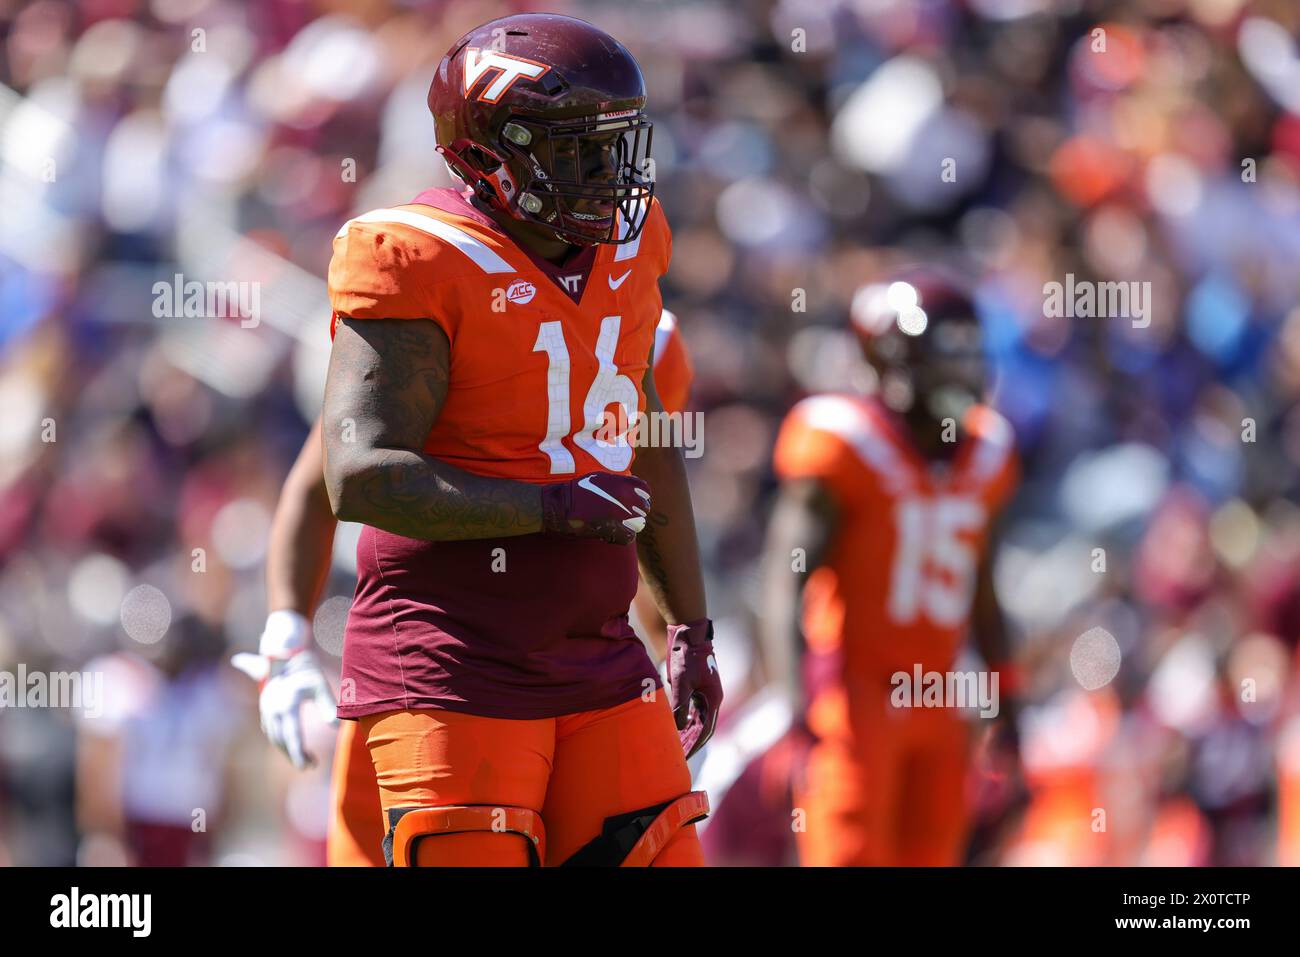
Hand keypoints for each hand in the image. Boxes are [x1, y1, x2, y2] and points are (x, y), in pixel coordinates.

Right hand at [231, 610, 337, 769]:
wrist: (284, 654)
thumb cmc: (307, 670)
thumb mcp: (320, 685)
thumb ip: (329, 706)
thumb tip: (337, 726)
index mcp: (286, 706)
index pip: (292, 737)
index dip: (299, 754)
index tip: (308, 767)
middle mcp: (273, 710)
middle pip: (282, 741)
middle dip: (295, 755)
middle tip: (311, 765)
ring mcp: (266, 710)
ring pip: (274, 738)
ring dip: (288, 750)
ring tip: (306, 759)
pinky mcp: (265, 709)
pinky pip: (271, 731)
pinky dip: (281, 741)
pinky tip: (293, 747)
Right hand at [540, 472, 649, 544]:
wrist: (560, 505)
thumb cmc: (577, 491)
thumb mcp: (599, 478)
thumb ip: (617, 483)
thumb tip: (630, 488)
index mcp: (620, 482)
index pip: (645, 490)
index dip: (643, 497)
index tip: (636, 503)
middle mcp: (623, 496)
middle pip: (644, 508)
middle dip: (637, 513)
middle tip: (626, 518)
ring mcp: (619, 513)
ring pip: (639, 524)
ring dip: (631, 526)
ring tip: (618, 527)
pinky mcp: (613, 529)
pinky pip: (629, 537)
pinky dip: (622, 537)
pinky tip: (612, 535)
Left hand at [665, 618, 722, 757]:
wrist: (689, 633)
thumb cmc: (687, 656)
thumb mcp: (682, 681)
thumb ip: (680, 705)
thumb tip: (678, 727)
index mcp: (713, 699)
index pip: (706, 730)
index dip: (695, 745)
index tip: (684, 756)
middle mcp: (712, 698)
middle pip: (703, 726)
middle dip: (691, 742)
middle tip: (676, 755)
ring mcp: (706, 692)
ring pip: (698, 718)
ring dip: (687, 732)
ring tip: (674, 744)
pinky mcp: (698, 686)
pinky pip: (693, 708)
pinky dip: (685, 719)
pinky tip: (673, 726)